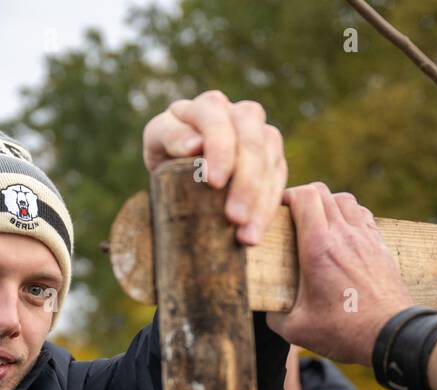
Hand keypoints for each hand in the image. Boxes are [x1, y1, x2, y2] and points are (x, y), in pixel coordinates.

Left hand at [142, 90, 287, 244]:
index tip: (214, 182)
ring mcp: (262, 134)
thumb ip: (170, 137)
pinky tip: (256, 232)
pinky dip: (268, 207)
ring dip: (260, 200)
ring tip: (246, 236)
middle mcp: (240, 114)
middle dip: (246, 179)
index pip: (217, 118)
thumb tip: (194, 145)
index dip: (220, 148)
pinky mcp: (274, 157)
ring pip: (270, 158)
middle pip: (252, 137)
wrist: (184, 169)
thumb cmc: (167, 153)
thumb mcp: (158, 143)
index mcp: (208, 106)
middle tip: (234, 217)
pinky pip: (279, 179)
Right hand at [267, 184, 413, 365]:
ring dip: (328, 204)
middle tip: (292, 215)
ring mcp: (366, 239)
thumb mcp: (296, 329)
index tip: (278, 210)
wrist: (391, 337)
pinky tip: (343, 235)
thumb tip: (267, 307)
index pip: (304, 196)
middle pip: (323, 192)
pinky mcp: (381, 247)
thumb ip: (274, 315)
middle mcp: (344, 235)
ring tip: (318, 222)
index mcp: (319, 248)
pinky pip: (363, 217)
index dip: (287, 196)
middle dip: (303, 197)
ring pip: (345, 200)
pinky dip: (350, 216)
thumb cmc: (344, 332)